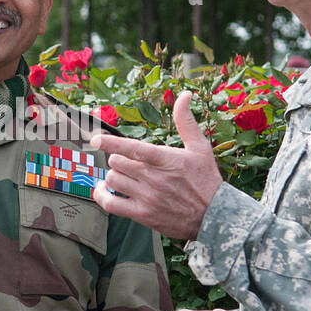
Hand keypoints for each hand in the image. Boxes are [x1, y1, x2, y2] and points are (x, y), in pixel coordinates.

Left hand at [90, 91, 221, 239]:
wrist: (214, 216)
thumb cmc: (206, 179)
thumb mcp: (200, 147)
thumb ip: (186, 120)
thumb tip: (184, 94)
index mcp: (166, 159)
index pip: (132, 148)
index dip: (110, 142)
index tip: (96, 139)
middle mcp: (154, 178)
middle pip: (117, 163)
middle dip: (118, 160)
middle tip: (126, 162)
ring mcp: (147, 197)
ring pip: (113, 180)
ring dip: (113, 176)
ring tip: (120, 175)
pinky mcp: (143, 214)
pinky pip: (111, 204)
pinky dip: (103, 196)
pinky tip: (104, 190)